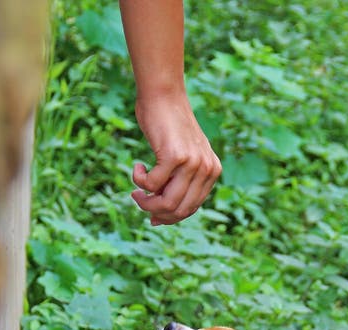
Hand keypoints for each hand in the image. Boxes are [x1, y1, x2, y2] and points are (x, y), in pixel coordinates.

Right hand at [131, 92, 221, 225]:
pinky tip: (137, 167)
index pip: (191, 208)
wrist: (163, 95)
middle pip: (179, 209)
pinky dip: (140, 180)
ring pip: (166, 202)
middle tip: (138, 200)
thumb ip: (180, 181)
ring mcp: (193, 163)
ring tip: (135, 192)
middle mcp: (207, 169)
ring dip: (145, 201)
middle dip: (155, 211)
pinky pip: (152, 184)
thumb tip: (162, 215)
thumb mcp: (182, 156)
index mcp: (212, 171)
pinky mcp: (175, 156)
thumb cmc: (168, 125)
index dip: (170, 217)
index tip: (153, 217)